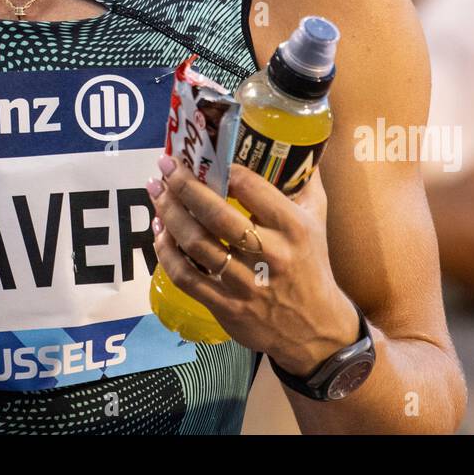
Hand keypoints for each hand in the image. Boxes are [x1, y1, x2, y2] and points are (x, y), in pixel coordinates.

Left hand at [149, 154, 358, 374]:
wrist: (316, 330)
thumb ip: (304, 181)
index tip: (198, 154)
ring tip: (156, 192)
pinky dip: (166, 254)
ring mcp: (246, 284)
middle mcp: (269, 254)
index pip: (250, 187)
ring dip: (170, 215)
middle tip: (164, 166)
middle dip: (183, 185)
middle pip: (215, 214)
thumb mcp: (316, 220)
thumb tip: (297, 144)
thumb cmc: (312, 265)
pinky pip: (187, 277)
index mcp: (292, 227)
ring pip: (196, 244)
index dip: (220, 167)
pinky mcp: (227, 308)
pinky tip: (160, 234)